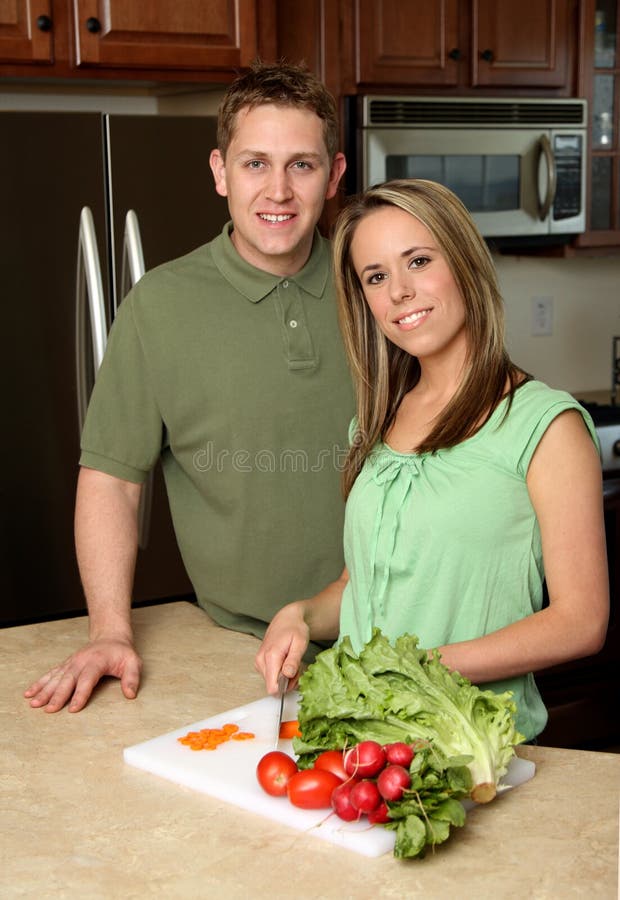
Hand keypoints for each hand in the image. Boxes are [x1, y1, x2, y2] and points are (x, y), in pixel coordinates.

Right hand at [23, 637, 142, 712]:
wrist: (110, 637)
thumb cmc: (122, 653)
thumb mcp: (133, 663)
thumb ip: (132, 678)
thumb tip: (130, 694)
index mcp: (97, 662)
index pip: (87, 679)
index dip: (80, 694)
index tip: (73, 708)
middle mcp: (81, 662)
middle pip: (67, 680)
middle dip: (57, 696)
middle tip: (49, 710)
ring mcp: (71, 663)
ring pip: (56, 678)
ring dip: (44, 691)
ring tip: (33, 703)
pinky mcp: (66, 665)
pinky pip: (51, 674)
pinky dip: (39, 683)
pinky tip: (29, 693)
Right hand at [255, 601, 309, 694]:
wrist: (287, 619)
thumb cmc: (295, 629)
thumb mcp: (300, 643)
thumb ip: (293, 660)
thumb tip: (287, 675)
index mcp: (270, 656)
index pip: (272, 687)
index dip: (285, 687)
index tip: (295, 676)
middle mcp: (261, 661)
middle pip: (273, 686)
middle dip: (287, 681)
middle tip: (297, 667)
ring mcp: (258, 662)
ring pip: (272, 682)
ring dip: (285, 677)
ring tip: (293, 663)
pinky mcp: (259, 663)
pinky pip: (270, 676)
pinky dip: (280, 673)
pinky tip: (287, 662)